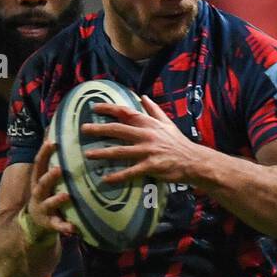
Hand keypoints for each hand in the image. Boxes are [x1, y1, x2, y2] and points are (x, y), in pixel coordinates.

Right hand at [27, 140, 76, 239]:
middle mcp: (38, 193)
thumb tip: (53, 127)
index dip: (44, 153)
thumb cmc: (45, 193)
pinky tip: (73, 229)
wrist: (34, 222)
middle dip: (50, 176)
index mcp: (38, 180)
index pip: (39, 164)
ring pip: (49, 204)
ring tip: (66, 196)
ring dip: (57, 200)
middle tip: (59, 169)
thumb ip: (49, 157)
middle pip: (42, 183)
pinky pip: (58, 226)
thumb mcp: (45, 175)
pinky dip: (65, 228)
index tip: (52, 142)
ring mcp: (43, 209)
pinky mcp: (50, 224)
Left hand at [83, 94, 200, 185]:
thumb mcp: (167, 123)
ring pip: (121, 151)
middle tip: (83, 129)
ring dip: (103, 153)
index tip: (94, 107)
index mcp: (149, 124)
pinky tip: (106, 179)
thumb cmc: (178, 143)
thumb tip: (143, 96)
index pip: (125, 112)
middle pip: (118, 130)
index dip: (109, 108)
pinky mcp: (150, 167)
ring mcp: (148, 151)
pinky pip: (130, 172)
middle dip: (99, 129)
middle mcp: (146, 135)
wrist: (193, 161)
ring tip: (88, 154)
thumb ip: (154, 110)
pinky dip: (118, 176)